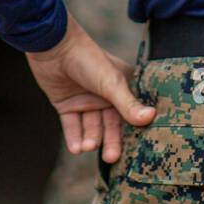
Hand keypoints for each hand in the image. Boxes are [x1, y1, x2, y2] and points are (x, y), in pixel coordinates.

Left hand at [27, 16, 155, 163]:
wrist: (52, 46)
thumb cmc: (87, 58)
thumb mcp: (110, 82)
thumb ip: (128, 103)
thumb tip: (151, 118)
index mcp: (121, 87)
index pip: (130, 114)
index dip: (133, 132)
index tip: (137, 151)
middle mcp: (105, 96)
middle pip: (110, 125)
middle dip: (110, 141)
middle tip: (111, 158)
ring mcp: (85, 101)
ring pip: (91, 127)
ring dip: (90, 139)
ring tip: (87, 147)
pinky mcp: (66, 105)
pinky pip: (72, 126)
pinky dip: (74, 137)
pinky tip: (76, 149)